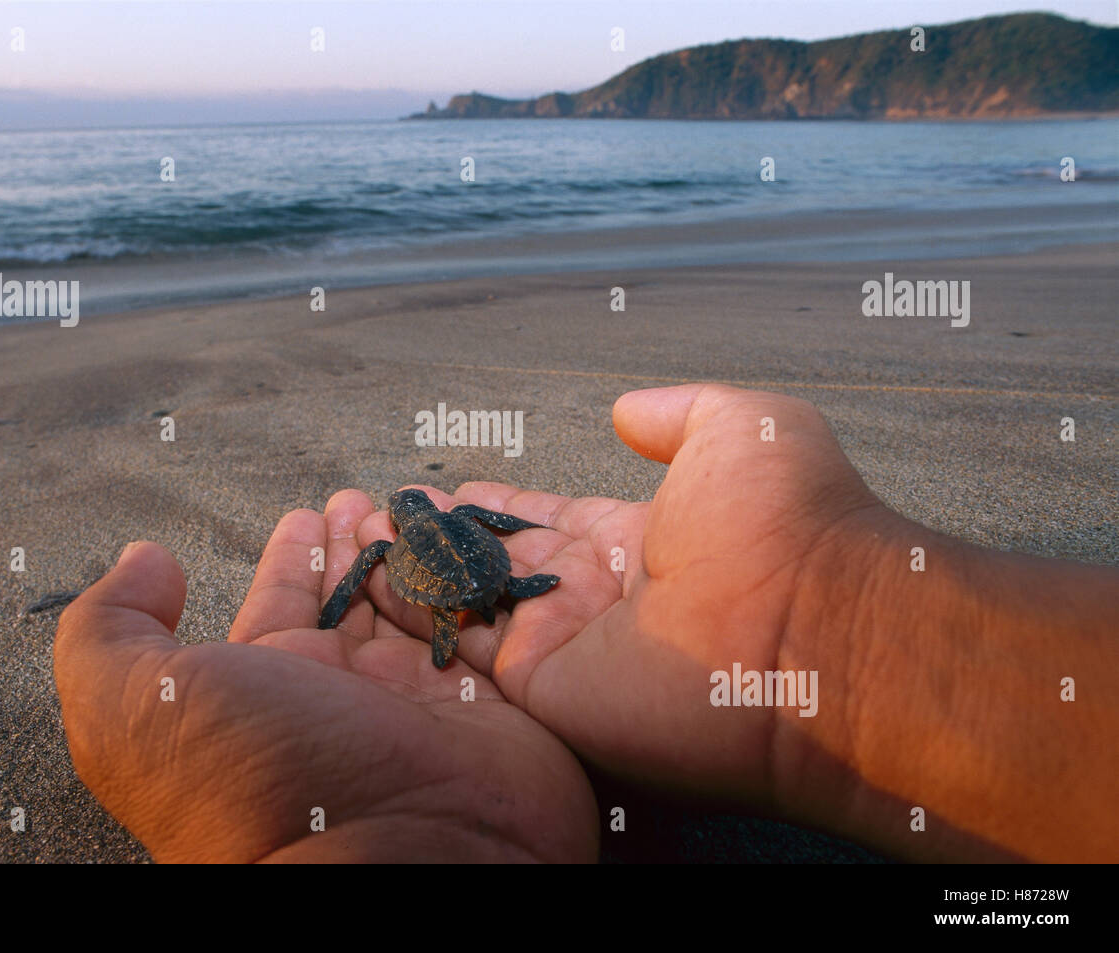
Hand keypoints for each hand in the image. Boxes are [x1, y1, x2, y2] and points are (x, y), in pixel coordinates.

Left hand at [53, 491, 598, 861]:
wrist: (391, 866)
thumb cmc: (255, 785)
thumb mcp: (138, 705)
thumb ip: (111, 630)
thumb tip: (141, 562)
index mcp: (260, 695)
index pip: (279, 609)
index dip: (290, 561)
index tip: (306, 516)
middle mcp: (338, 700)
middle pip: (352, 604)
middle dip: (357, 549)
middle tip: (368, 503)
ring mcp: (416, 704)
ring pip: (416, 608)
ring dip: (413, 557)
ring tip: (413, 512)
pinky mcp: (488, 705)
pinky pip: (479, 625)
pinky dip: (470, 585)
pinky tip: (466, 551)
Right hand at [355, 384, 891, 813]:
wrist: (807, 625)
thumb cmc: (786, 520)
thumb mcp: (738, 429)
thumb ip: (676, 416)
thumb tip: (628, 412)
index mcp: (640, 541)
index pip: (551, 521)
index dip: (502, 505)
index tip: (453, 484)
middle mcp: (599, 599)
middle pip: (503, 565)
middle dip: (446, 539)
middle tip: (387, 511)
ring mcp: (571, 649)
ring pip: (473, 605)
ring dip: (417, 573)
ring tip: (357, 536)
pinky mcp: (545, 690)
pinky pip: (466, 648)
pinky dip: (416, 616)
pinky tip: (369, 582)